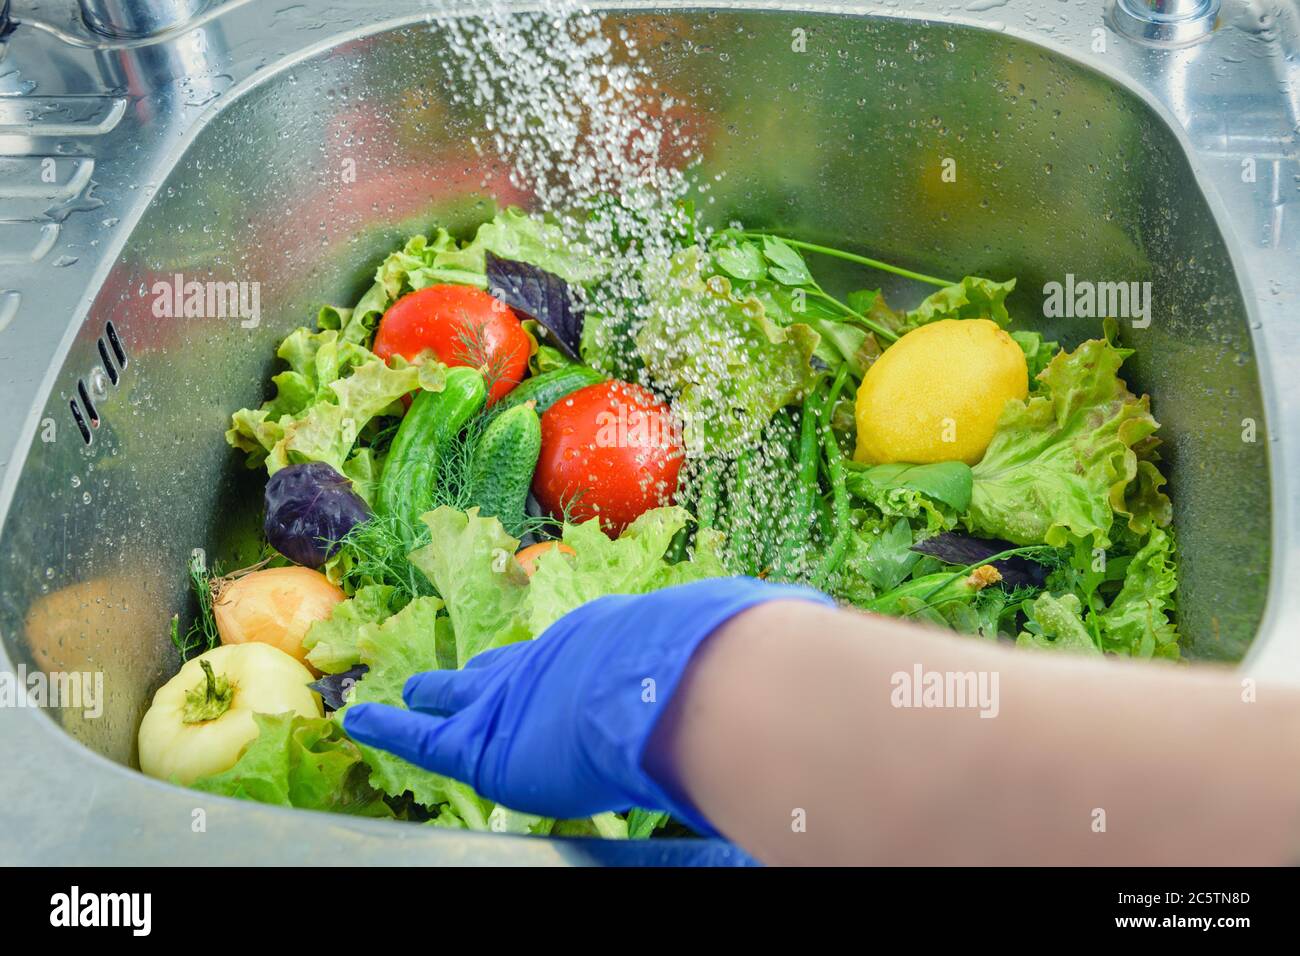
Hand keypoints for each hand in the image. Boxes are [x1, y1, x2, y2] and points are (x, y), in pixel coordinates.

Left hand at [343, 576, 832, 833]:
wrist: (688, 681)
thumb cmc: (728, 661)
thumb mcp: (749, 641)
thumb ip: (765, 638)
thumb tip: (819, 625)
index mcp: (615, 637)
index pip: (579, 657)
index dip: (565, 669)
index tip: (562, 675)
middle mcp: (559, 655)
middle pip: (514, 667)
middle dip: (488, 673)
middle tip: (465, 674)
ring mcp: (519, 693)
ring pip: (465, 698)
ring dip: (435, 697)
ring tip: (400, 696)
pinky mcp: (489, 741)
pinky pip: (426, 739)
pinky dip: (394, 729)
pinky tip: (362, 722)